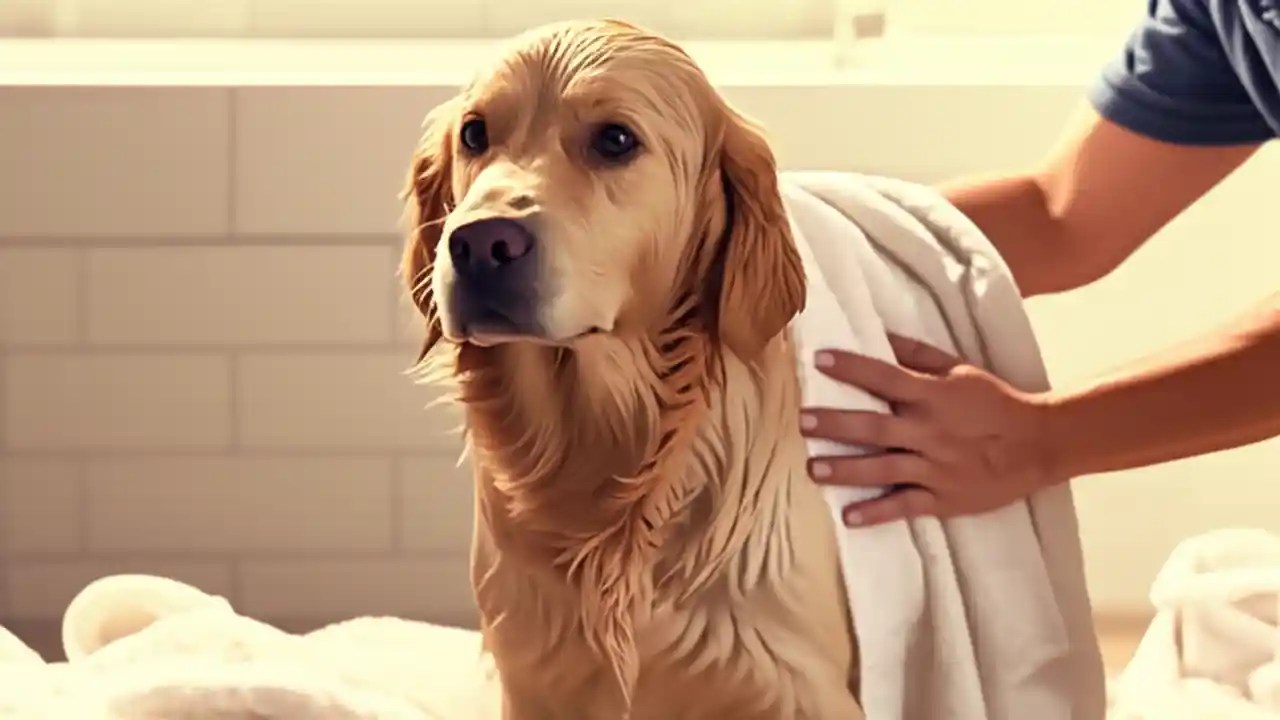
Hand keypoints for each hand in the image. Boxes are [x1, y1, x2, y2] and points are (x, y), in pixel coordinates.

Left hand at [798, 334, 1057, 526]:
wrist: (1039, 443)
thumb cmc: (995, 401)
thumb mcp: (960, 369)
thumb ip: (918, 354)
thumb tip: (879, 335)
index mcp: (933, 396)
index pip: (884, 376)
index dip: (851, 367)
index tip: (819, 359)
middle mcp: (930, 431)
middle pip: (875, 427)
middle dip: (836, 424)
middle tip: (803, 422)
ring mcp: (935, 467)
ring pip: (883, 469)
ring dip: (846, 470)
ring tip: (813, 469)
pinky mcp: (944, 498)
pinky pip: (905, 505)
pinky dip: (877, 512)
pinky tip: (849, 517)